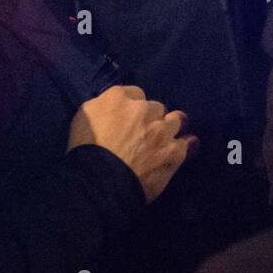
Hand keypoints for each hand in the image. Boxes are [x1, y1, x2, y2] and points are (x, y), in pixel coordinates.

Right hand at [67, 85, 197, 202]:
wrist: (99, 179)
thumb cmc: (85, 149)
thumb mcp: (84, 115)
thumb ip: (102, 105)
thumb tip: (114, 106)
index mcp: (119, 97)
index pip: (134, 93)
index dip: (132, 106)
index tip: (128, 119)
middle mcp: (144, 109)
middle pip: (156, 107)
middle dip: (152, 117)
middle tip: (143, 132)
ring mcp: (161, 130)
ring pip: (177, 120)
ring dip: (172, 127)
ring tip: (167, 137)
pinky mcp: (173, 152)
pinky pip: (188, 143)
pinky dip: (187, 145)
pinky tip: (187, 146)